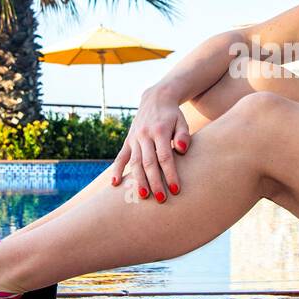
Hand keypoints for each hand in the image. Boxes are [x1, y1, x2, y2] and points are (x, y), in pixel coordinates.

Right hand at [108, 86, 189, 202]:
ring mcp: (134, 138)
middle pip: (149, 163)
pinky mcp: (128, 141)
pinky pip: (121, 157)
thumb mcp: (182, 122)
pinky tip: (115, 184)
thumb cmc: (173, 116)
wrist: (156, 99)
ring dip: (138, 180)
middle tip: (161, 199)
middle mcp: (145, 135)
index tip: (176, 190)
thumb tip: (182, 150)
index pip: (165, 157)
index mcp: (160, 131)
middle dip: (155, 182)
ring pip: (135, 162)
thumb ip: (183, 136)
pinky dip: (117, 170)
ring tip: (143, 196)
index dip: (170, 174)